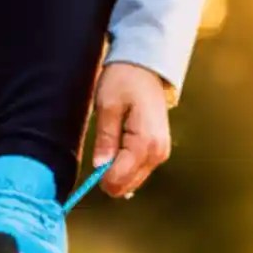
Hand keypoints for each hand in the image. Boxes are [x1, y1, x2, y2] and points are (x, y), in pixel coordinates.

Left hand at [91, 62, 171, 197]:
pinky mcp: (158, 152)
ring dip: (116, 170)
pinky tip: (118, 146)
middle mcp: (157, 154)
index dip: (99, 176)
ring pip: (132, 181)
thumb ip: (105, 139)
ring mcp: (160, 154)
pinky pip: (138, 171)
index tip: (91, 159)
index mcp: (145, 144)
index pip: (119, 178)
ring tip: (111, 142)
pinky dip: (124, 166)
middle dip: (108, 174)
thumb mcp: (108, 106)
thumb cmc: (126, 81)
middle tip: (99, 149)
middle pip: (126, 185)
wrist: (146, 67)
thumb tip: (99, 166)